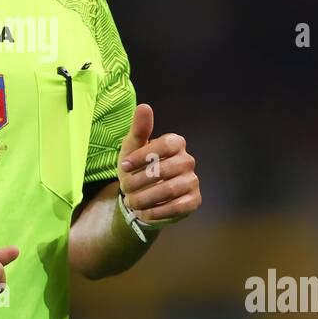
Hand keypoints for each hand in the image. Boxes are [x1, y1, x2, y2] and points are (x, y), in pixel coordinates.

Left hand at [117, 103, 200, 225]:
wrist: (141, 197)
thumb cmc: (136, 168)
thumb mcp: (132, 148)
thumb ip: (138, 129)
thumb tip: (144, 106)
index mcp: (176, 143)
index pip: (163, 145)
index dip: (142, 157)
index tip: (123, 166)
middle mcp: (188, 160)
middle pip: (165, 169)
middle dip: (140, 181)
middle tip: (125, 188)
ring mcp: (193, 181)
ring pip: (170, 190)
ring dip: (146, 198)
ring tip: (131, 202)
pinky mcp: (194, 200)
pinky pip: (177, 207)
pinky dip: (157, 211)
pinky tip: (144, 212)